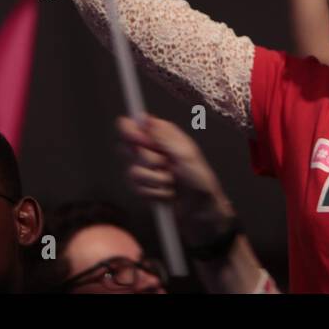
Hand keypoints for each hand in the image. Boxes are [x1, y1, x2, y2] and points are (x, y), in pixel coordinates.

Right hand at [117, 116, 233, 245]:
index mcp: (162, 137)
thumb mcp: (185, 154)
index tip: (138, 140)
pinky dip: (156, 193)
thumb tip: (145, 118)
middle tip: (166, 165)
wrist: (201, 211)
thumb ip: (163, 136)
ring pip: (133, 172)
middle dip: (148, 161)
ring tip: (172, 183)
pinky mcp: (143, 189)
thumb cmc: (199, 179)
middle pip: (128, 149)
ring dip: (157, 180)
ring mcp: (146, 171)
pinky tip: (168, 194)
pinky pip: (138, 189)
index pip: (133, 126)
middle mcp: (151, 151)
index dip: (130, 131)